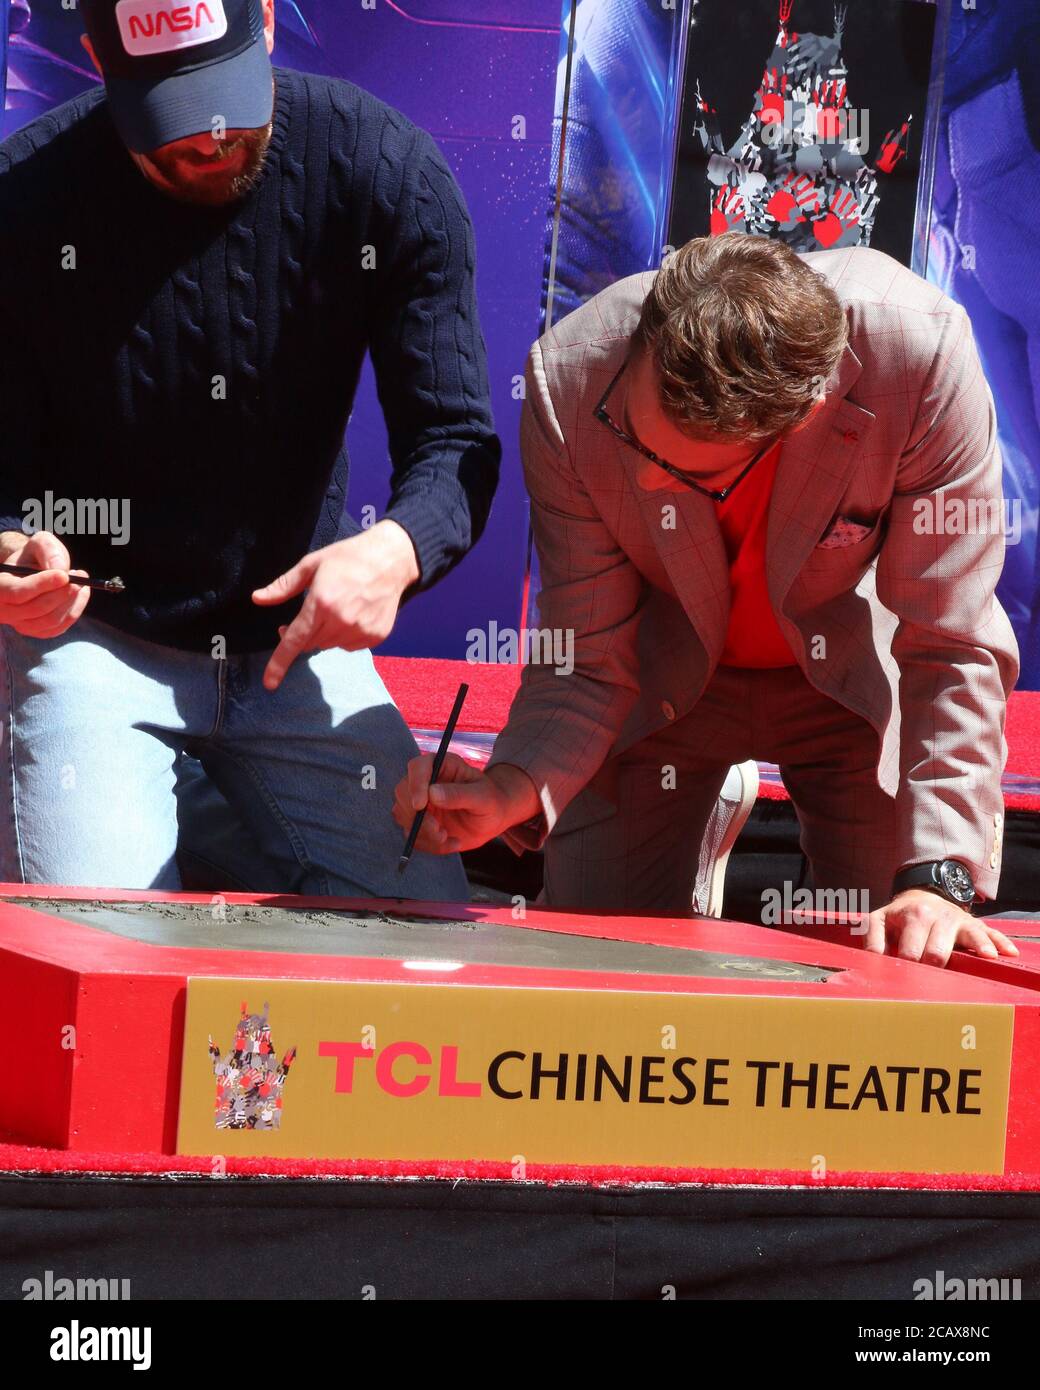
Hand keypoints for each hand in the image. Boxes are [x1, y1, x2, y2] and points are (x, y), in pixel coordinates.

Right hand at [0, 530, 90, 637]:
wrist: (31, 572)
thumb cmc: (34, 556)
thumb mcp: (39, 544)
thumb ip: (49, 550)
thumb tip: (62, 571)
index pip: (16, 592)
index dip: (41, 585)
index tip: (64, 575)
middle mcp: (4, 610)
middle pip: (36, 609)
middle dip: (62, 592)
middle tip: (80, 574)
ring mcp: (20, 625)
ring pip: (51, 620)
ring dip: (71, 600)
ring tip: (79, 581)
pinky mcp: (38, 632)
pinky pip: (60, 627)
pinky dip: (75, 609)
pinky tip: (80, 593)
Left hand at [252, 520, 419, 690]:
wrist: (392, 560)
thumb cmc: (349, 557)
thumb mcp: (312, 564)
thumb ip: (283, 586)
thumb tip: (257, 599)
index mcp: (322, 603)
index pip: (295, 640)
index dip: (279, 663)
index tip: (269, 684)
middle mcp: (341, 621)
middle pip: (311, 644)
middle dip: (305, 632)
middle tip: (312, 612)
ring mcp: (361, 631)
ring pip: (329, 645)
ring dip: (327, 632)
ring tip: (340, 605)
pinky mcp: (375, 637)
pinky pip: (349, 646)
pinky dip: (346, 634)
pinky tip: (355, 613)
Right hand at [392, 754, 539, 854]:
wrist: (492, 820)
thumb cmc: (491, 802)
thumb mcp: (483, 797)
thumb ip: (460, 794)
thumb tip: (432, 793)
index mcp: (442, 766)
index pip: (417, 767)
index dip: (415, 784)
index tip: (420, 805)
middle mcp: (426, 782)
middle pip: (402, 791)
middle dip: (417, 815)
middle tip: (438, 830)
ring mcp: (420, 802)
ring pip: (403, 816)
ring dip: (423, 833)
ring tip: (447, 837)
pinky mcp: (419, 823)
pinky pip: (413, 836)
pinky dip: (431, 845)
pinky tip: (452, 843)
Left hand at [864, 889, 1019, 967]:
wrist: (922, 896)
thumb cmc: (900, 917)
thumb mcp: (880, 921)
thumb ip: (873, 939)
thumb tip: (874, 959)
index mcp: (913, 917)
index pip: (911, 951)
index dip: (909, 968)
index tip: (908, 982)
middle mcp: (937, 916)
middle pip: (938, 951)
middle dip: (936, 966)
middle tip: (935, 985)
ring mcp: (957, 919)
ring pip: (969, 937)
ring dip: (977, 947)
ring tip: (986, 957)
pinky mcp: (974, 924)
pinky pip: (989, 932)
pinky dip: (997, 942)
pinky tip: (1005, 953)